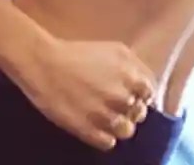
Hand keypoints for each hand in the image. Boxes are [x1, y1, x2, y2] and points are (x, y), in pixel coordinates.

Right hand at [8, 39, 156, 150]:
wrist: (44, 63)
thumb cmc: (77, 53)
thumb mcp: (114, 49)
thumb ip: (135, 66)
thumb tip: (145, 84)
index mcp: (131, 75)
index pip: (150, 94)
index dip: (140, 95)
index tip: (131, 95)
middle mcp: (123, 96)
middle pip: (139, 114)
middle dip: (129, 110)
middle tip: (114, 106)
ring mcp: (106, 115)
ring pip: (126, 131)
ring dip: (118, 126)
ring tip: (105, 119)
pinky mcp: (89, 130)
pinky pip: (108, 143)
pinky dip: (104, 137)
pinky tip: (94, 128)